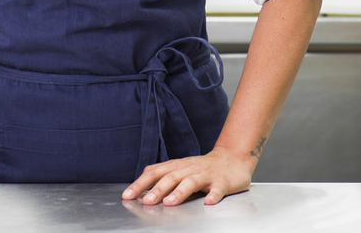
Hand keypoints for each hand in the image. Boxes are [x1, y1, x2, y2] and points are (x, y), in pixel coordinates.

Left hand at [122, 146, 253, 206]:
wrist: (233, 158)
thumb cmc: (202, 167)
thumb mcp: (180, 167)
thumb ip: (162, 174)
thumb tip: (141, 183)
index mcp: (178, 166)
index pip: (155, 173)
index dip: (141, 184)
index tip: (128, 195)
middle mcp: (190, 168)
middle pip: (171, 177)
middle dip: (157, 189)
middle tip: (147, 201)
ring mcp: (206, 175)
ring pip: (192, 182)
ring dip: (180, 192)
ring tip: (170, 202)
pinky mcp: (222, 182)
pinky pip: (218, 189)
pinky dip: (213, 195)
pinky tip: (209, 202)